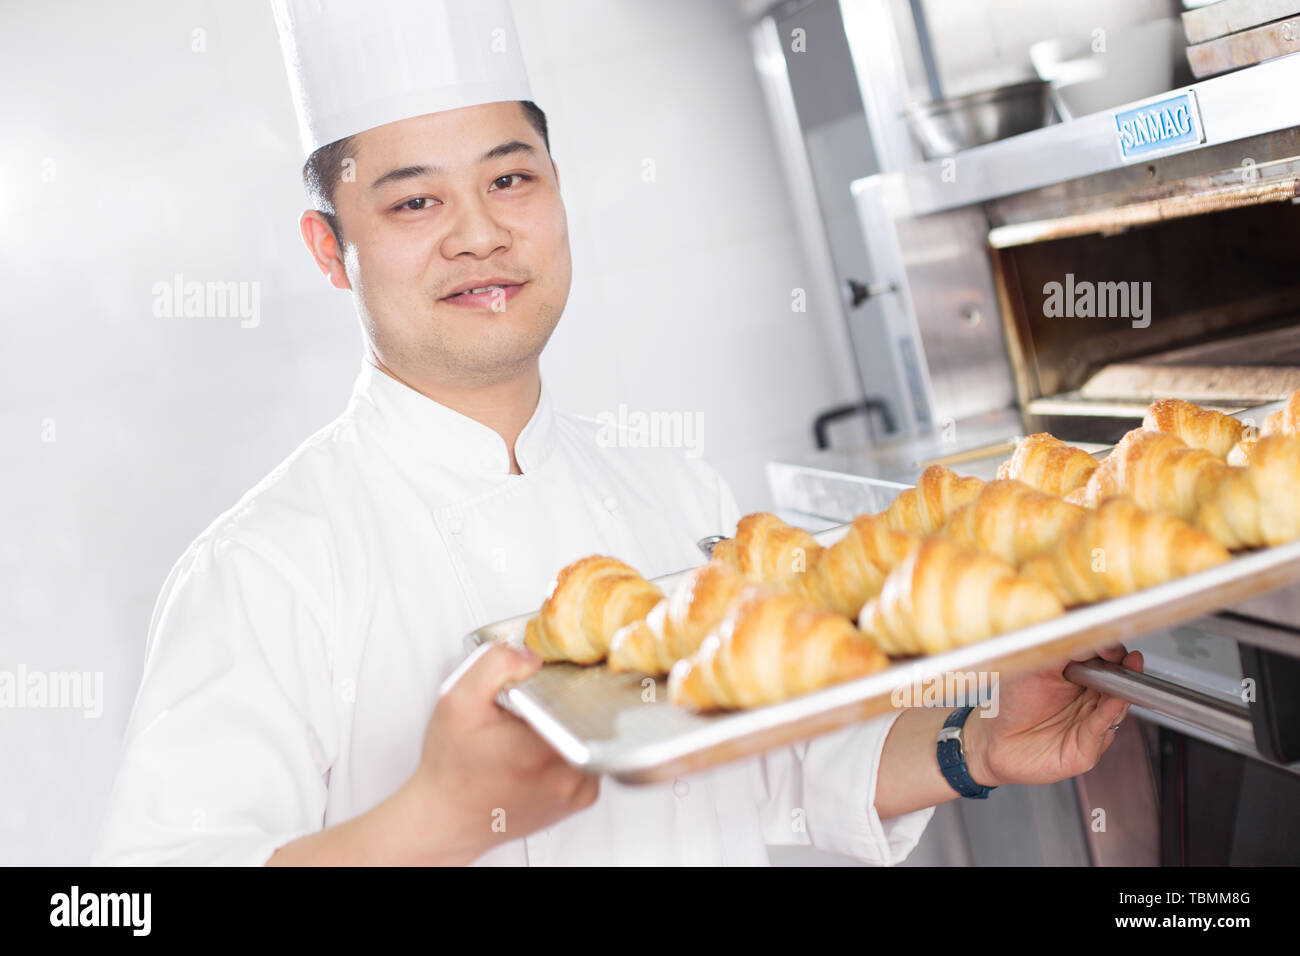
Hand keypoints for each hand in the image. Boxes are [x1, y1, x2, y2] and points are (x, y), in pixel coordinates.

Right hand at [403, 642, 599, 864]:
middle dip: (557, 702)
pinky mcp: (581, 799)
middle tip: (522, 713)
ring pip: (588, 733)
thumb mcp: (457, 700)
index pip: (576, 692)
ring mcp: (579, 791)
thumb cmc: (449, 768)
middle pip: (584, 711)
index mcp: (541, 749)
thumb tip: (534, 657)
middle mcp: (568, 774)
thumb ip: (495, 664)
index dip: (557, 680)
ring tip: (526, 734)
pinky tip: (536, 751)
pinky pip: (586, 754)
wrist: (446, 820)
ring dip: (564, 725)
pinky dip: (566, 746)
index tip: (533, 687)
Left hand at [963, 644, 1143, 788]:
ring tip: (1125, 673)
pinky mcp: (1087, 747)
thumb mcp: (1032, 671)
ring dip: (1123, 689)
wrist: (995, 743)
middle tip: (1127, 658)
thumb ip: (1059, 654)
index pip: (1103, 660)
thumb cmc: (1010, 706)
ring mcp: (1091, 722)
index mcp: (1078, 678)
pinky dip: (1110, 712)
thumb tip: (1080, 635)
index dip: (1109, 651)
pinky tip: (1115, 700)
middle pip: (1117, 682)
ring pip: (1116, 704)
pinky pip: (1103, 726)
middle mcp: (1088, 700)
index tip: (1109, 644)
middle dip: (1125, 669)